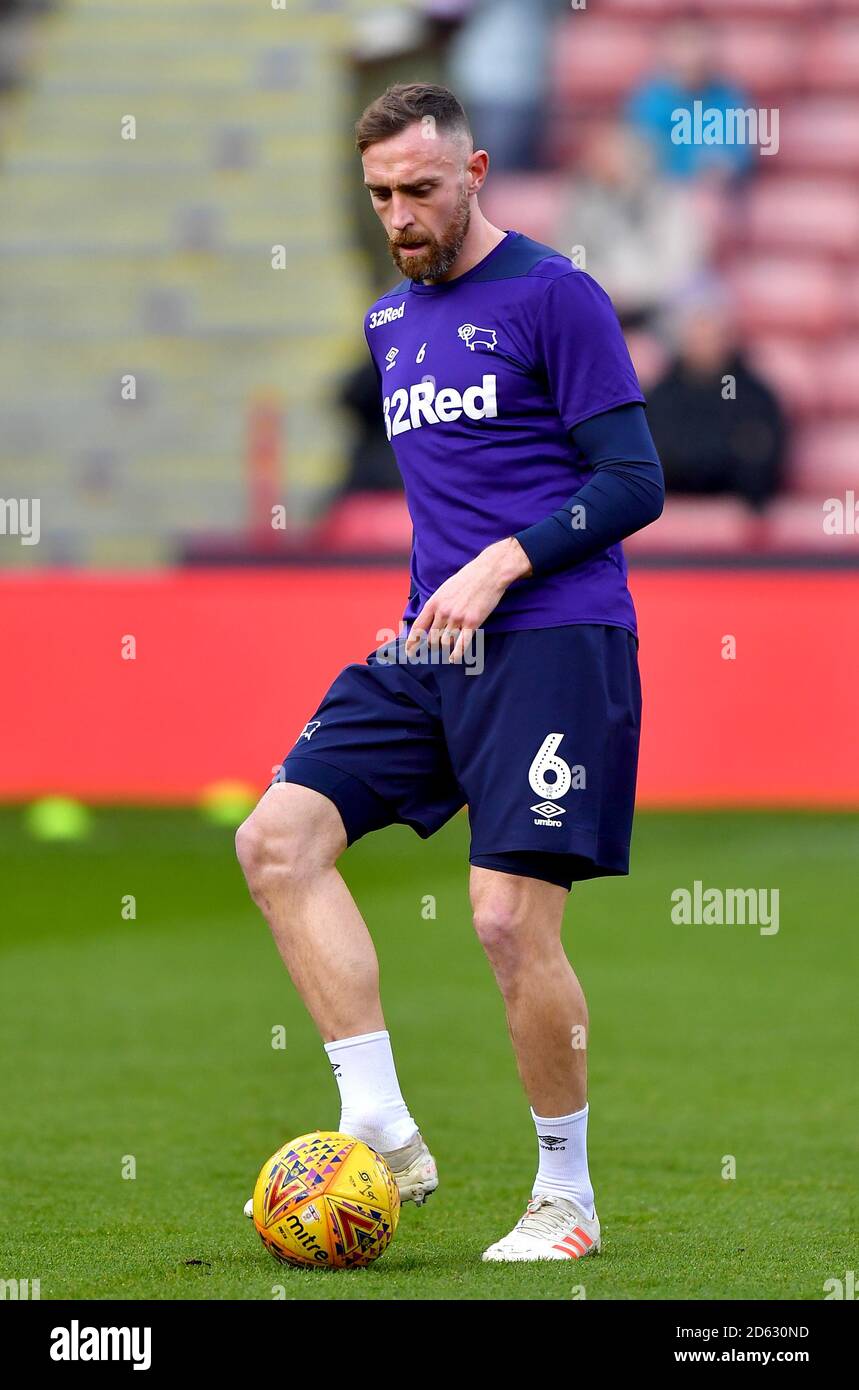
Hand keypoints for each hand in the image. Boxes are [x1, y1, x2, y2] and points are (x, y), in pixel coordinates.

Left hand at [404, 537, 531, 663]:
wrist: (488, 572)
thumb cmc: (467, 578)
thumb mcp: (445, 589)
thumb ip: (437, 604)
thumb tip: (431, 619)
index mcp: (434, 603)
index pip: (418, 627)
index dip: (412, 642)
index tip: (409, 652)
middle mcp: (443, 612)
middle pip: (432, 638)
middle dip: (433, 646)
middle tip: (436, 649)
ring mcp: (457, 618)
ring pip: (446, 643)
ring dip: (446, 649)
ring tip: (448, 650)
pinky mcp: (472, 622)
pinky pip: (462, 644)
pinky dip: (457, 654)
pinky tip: (454, 659)